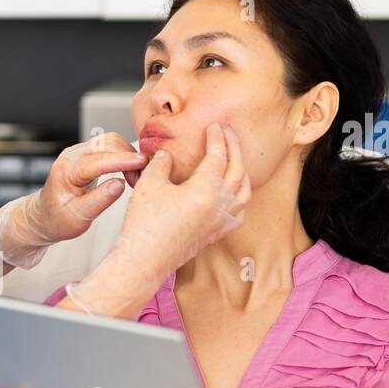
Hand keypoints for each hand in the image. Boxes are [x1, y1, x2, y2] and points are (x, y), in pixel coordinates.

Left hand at [33, 132, 149, 241]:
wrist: (44, 216)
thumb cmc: (58, 220)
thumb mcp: (79, 218)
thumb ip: (99, 201)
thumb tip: (120, 184)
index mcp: (66, 171)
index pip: (98, 160)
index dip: (122, 160)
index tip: (142, 163)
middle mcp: (71, 156)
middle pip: (107, 144)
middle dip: (129, 157)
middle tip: (142, 178)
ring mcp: (78, 152)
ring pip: (110, 141)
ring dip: (128, 154)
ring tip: (136, 177)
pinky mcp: (86, 153)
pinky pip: (109, 146)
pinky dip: (123, 155)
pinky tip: (130, 171)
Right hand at [127, 122, 249, 259]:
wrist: (143, 261)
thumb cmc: (143, 227)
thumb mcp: (149, 184)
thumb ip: (161, 163)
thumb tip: (167, 156)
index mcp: (205, 190)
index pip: (218, 156)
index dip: (217, 138)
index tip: (214, 126)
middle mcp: (219, 206)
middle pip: (237, 169)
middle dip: (234, 148)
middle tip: (228, 134)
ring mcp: (220, 222)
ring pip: (244, 192)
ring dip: (242, 171)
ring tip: (235, 160)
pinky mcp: (215, 235)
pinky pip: (238, 213)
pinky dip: (240, 199)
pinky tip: (233, 195)